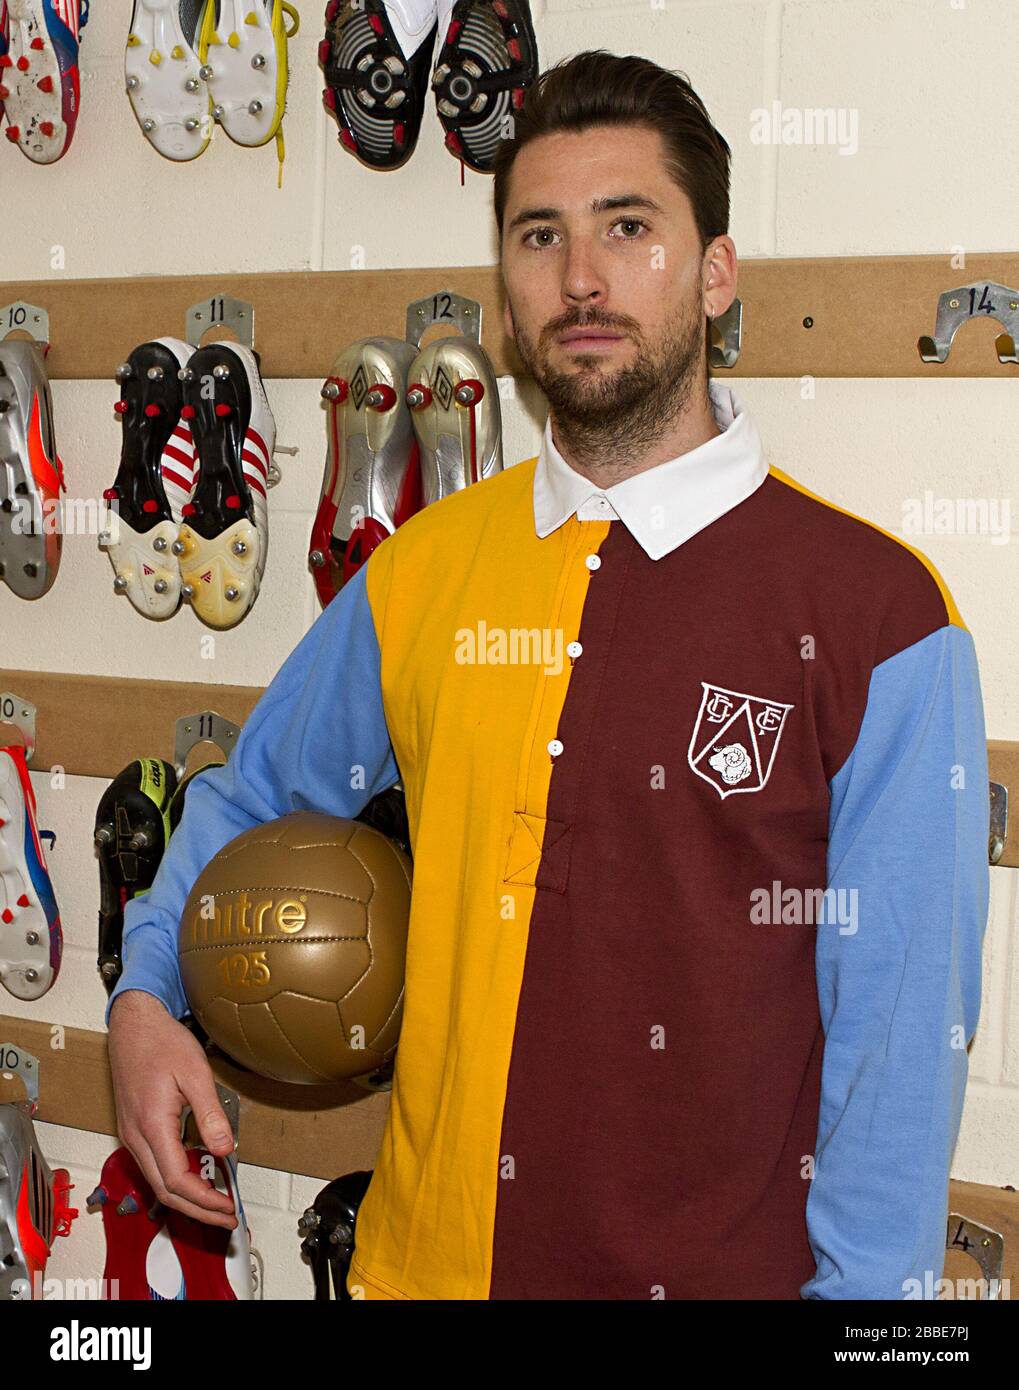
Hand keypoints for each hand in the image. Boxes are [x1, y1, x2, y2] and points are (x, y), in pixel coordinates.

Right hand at [108, 990, 237, 1228]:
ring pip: (158, 1183)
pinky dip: (177, 1183)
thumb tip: (225, 1149)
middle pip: (165, 1191)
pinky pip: (155, 1168)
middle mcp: (136, 1137)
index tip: (228, 1206)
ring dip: (188, 1199)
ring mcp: (132, 1136)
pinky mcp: (135, 1131)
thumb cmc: (161, 1043)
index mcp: (151, 1126)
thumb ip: (210, 1113)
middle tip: (227, 1217)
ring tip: (218, 1204)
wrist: (133, 1026)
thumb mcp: (194, 1073)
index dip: (204, 1199)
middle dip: (198, 1210)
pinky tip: (198, 1180)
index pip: (177, 1180)